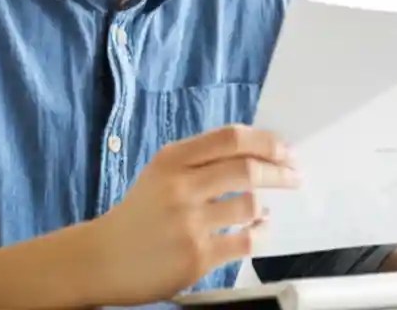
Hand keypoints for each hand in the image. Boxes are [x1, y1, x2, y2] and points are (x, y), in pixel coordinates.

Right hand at [87, 124, 299, 303]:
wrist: (102, 259)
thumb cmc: (140, 214)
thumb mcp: (161, 173)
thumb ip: (200, 159)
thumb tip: (256, 151)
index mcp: (172, 160)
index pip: (231, 138)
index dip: (266, 141)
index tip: (285, 150)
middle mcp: (180, 187)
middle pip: (247, 169)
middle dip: (280, 171)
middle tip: (294, 175)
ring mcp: (189, 224)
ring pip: (250, 205)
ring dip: (265, 205)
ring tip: (264, 208)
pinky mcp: (197, 257)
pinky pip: (246, 240)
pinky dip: (261, 232)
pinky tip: (258, 229)